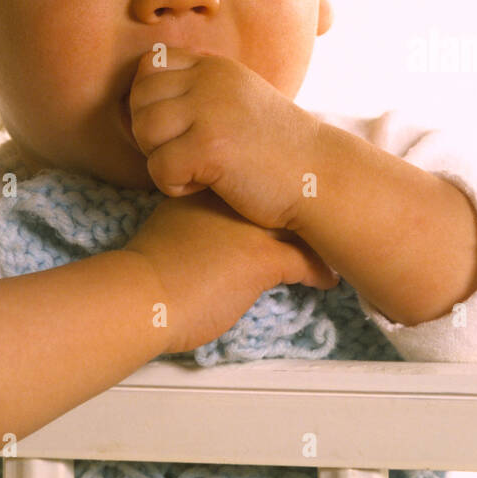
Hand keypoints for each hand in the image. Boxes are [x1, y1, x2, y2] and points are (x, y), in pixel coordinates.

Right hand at [123, 189, 338, 354]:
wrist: (141, 296)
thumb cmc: (148, 271)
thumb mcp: (171, 227)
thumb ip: (194, 218)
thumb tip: (206, 229)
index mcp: (211, 191)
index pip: (259, 181)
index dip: (283, 191)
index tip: (299, 201)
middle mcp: (237, 202)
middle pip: (288, 196)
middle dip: (310, 207)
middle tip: (332, 217)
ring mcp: (252, 228)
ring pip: (305, 226)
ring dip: (322, 240)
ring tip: (335, 249)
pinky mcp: (263, 258)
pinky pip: (308, 263)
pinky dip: (321, 273)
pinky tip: (327, 281)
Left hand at [125, 45, 319, 230]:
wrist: (320, 174)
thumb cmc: (275, 146)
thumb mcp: (239, 98)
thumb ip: (199, 88)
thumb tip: (137, 92)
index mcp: (215, 66)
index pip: (148, 69)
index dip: (150, 102)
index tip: (179, 127)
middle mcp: (210, 80)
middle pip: (139, 101)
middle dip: (151, 134)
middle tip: (185, 153)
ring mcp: (210, 111)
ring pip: (144, 132)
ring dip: (162, 159)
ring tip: (196, 168)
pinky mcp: (210, 148)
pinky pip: (159, 168)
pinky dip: (175, 186)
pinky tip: (206, 184)